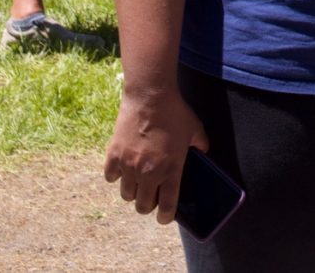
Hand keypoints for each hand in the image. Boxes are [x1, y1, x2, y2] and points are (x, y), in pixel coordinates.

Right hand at [105, 86, 207, 224]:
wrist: (150, 95)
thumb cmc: (175, 112)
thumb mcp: (196, 129)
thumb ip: (201, 145)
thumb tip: (203, 152)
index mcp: (171, 170)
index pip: (166, 206)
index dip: (165, 217)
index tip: (164, 218)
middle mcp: (149, 173)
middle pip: (143, 206)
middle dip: (147, 205)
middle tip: (150, 196)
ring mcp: (129, 166)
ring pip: (126, 195)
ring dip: (133, 191)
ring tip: (137, 182)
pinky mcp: (114, 156)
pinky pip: (110, 178)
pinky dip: (116, 176)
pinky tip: (123, 167)